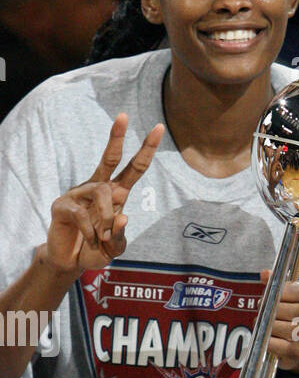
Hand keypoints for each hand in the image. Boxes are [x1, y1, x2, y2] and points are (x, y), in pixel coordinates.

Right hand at [44, 113, 163, 277]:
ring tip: (104, 236)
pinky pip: (81, 213)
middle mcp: (99, 189)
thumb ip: (120, 236)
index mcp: (116, 194)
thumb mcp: (114, 247)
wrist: (70, 262)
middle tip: (123, 115)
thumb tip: (123, 216)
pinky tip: (90, 240)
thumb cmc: (95, 249)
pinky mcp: (62, 205)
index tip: (158, 128)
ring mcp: (79, 194)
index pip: (134, 168)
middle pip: (110, 158)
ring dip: (106, 217)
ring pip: (101, 192)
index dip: (146, 150)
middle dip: (117, 137)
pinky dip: (90, 231)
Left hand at [264, 276, 298, 370]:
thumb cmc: (287, 314)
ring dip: (272, 325)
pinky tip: (266, 336)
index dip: (287, 292)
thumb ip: (274, 283)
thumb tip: (265, 274)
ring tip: (264, 323)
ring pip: (291, 328)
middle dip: (277, 309)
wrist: (292, 342)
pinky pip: (285, 346)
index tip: (273, 294)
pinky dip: (271, 341)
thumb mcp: (282, 294)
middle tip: (264, 309)